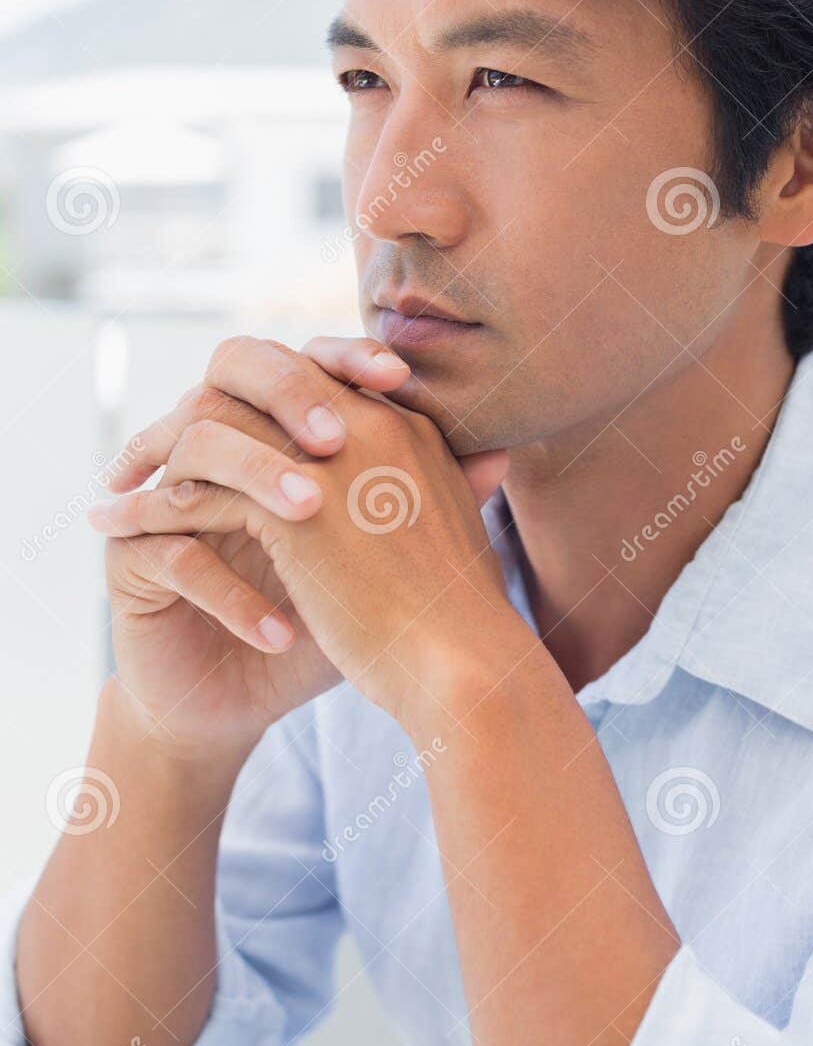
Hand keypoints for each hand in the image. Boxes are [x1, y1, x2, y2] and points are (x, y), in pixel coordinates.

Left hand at [92, 335, 517, 735]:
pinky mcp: (290, 510)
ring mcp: (329, 460)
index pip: (311, 376)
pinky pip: (196, 487)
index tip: (216, 429)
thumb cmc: (461, 619)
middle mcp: (367, 423)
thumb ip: (447, 486)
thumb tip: (459, 470)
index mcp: (405, 426)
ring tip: (115, 486)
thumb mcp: (454, 531)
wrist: (464, 669)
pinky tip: (118, 528)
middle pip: (254, 376)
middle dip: (193, 406)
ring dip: (154, 451)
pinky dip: (149, 506)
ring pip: (214, 422)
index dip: (256, 399)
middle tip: (147, 445)